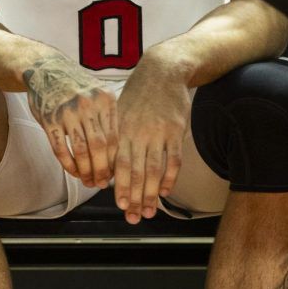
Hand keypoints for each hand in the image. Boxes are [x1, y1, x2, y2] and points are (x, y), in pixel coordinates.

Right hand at [23, 54, 116, 188]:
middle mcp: (89, 105)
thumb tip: (120, 152)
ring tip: (88, 181)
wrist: (47, 69)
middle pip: (100, 146)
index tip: (116, 174)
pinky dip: (68, 164)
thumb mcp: (99, 94)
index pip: (115, 137)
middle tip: (102, 184)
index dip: (116, 159)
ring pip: (81, 150)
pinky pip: (61, 148)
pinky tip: (73, 172)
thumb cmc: (78, 87)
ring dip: (85, 170)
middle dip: (102, 169)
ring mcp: (68, 112)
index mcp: (106, 99)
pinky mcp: (49, 119)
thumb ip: (109, 117)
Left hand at [113, 55, 191, 222]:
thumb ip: (116, 138)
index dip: (120, 187)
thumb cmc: (139, 93)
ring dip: (151, 193)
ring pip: (153, 169)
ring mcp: (158, 132)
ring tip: (149, 210)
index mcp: (122, 130)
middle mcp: (138, 133)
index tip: (121, 205)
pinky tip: (166, 190)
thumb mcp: (120, 111)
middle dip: (135, 197)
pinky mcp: (176, 130)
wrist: (163, 71)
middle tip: (134, 217)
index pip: (119, 165)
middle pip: (136, 172)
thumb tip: (111, 167)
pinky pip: (173, 158)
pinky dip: (170, 176)